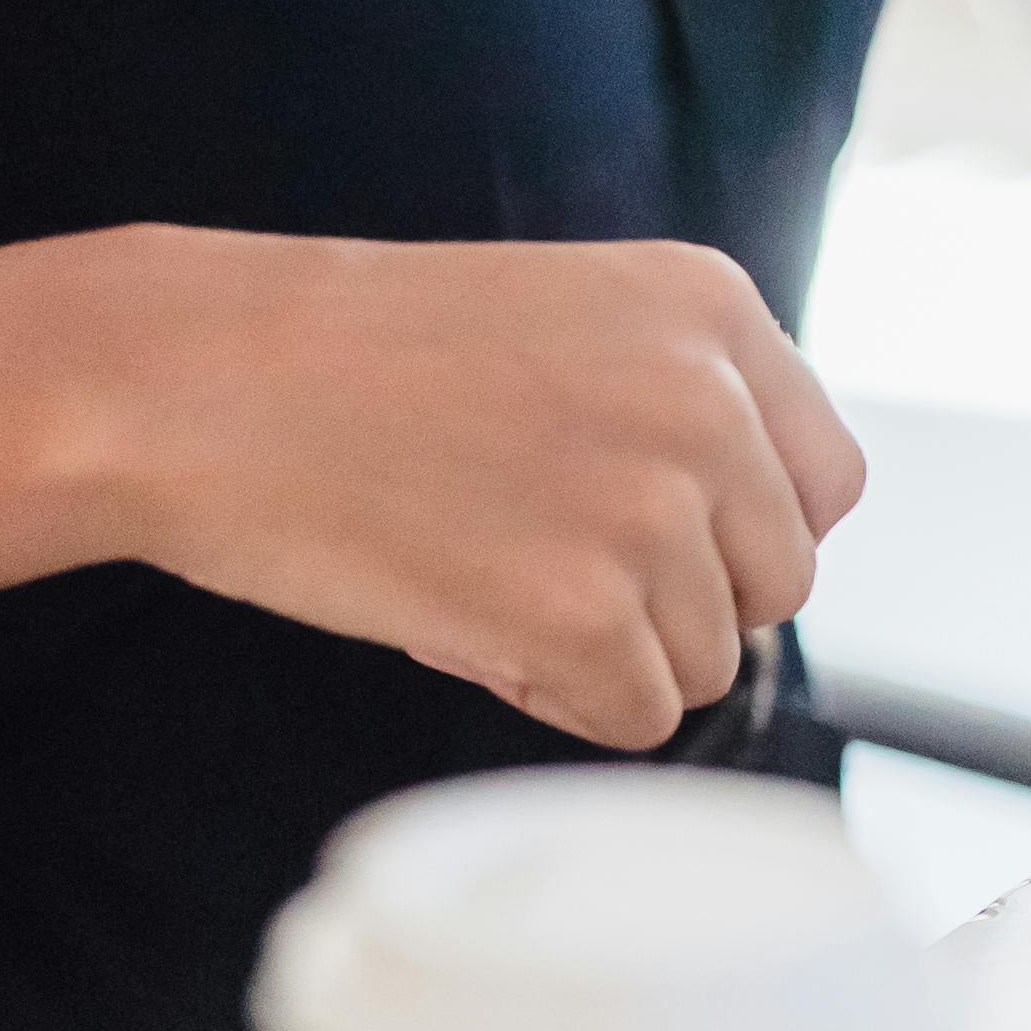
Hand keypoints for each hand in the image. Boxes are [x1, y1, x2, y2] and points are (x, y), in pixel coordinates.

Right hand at [75, 230, 866, 748]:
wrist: (205, 381)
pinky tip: (464, 619)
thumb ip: (680, 406)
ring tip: (481, 568)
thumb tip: (749, 553)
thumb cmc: (355, 359)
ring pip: (704, 662)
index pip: (825, 482)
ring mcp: (654, 510)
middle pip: (777, 584)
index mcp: (713, 310)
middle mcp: (710, 402)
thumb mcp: (566, 320)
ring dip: (603, 650)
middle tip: (544, 559)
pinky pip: (633, 719)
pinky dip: (553, 696)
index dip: (739, 532)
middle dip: (677, 600)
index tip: (650, 533)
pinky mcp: (585, 613)